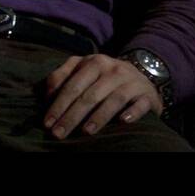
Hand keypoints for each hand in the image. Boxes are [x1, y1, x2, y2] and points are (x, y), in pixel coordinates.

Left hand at [42, 54, 162, 138]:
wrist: (141, 76)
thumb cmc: (104, 77)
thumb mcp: (84, 70)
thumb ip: (63, 76)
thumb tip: (47, 94)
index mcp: (94, 62)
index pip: (73, 84)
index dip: (59, 104)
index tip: (47, 123)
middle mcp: (113, 69)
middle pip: (90, 94)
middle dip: (72, 115)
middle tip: (59, 134)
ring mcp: (132, 81)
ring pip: (114, 99)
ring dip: (99, 116)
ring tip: (85, 131)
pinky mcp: (147, 95)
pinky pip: (140, 104)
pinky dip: (132, 113)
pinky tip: (122, 122)